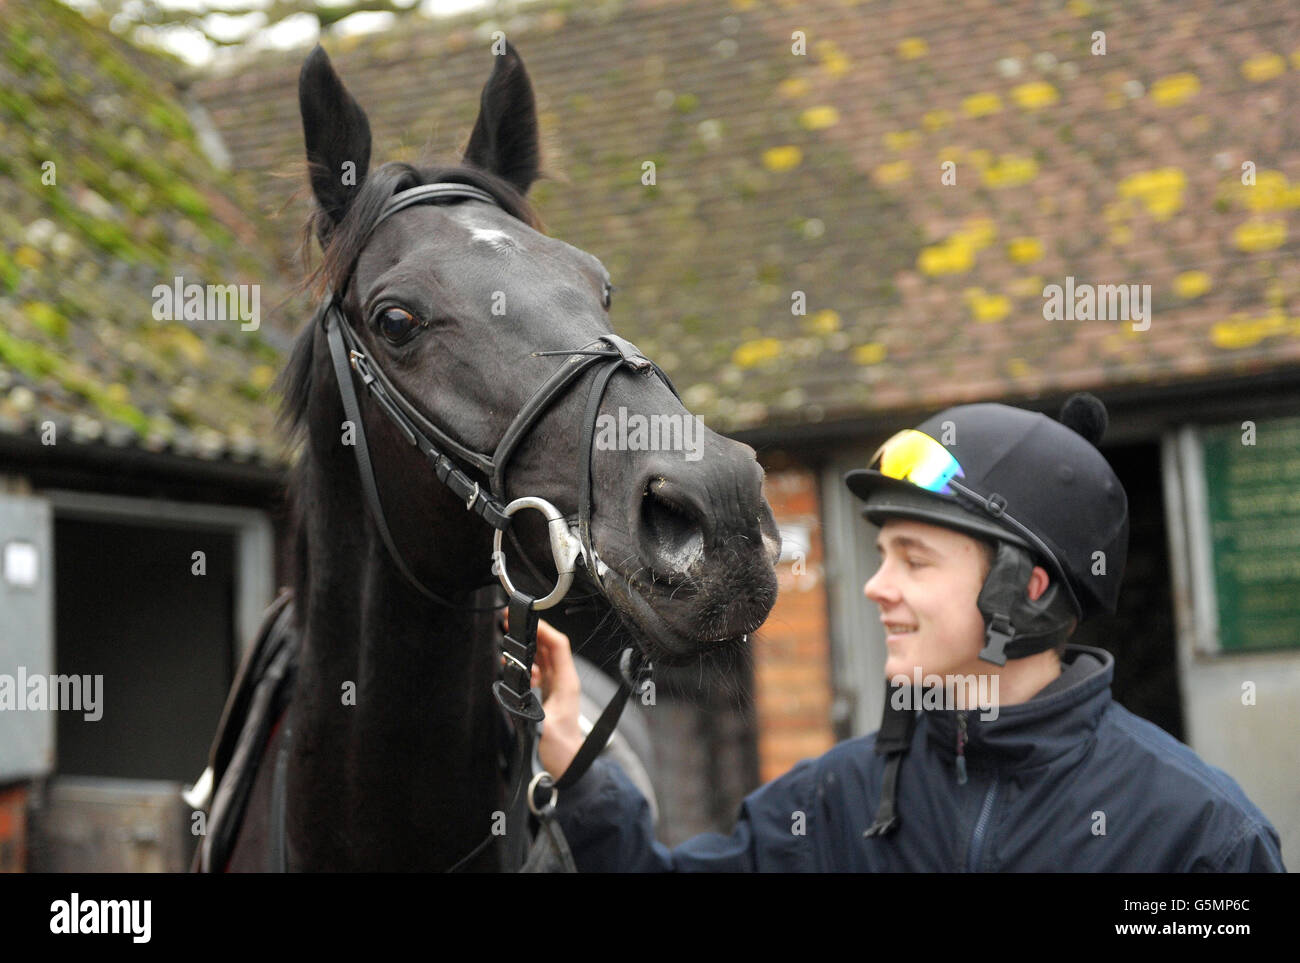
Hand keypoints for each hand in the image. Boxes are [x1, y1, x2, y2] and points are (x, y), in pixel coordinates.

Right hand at [503, 612, 583, 778]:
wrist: (567, 765)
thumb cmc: (561, 750)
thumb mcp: (545, 729)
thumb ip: (530, 710)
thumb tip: (514, 693)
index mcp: (567, 683)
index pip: (558, 646)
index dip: (543, 630)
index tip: (526, 621)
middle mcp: (563, 681)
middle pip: (549, 647)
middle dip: (532, 632)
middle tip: (511, 623)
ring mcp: (556, 686)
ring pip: (543, 657)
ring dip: (528, 645)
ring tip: (511, 638)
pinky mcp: (548, 694)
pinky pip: (538, 670)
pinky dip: (526, 663)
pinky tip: (517, 667)